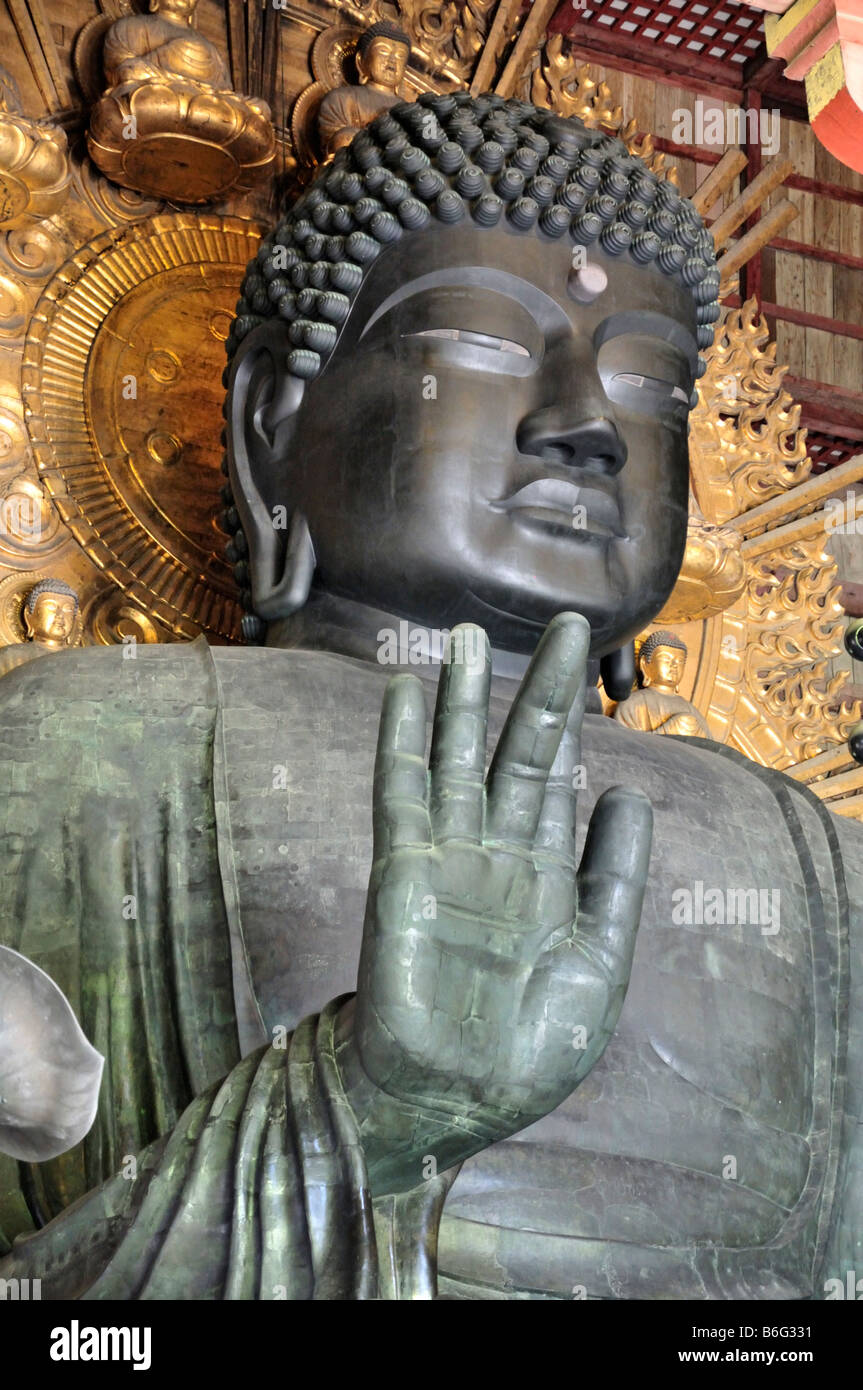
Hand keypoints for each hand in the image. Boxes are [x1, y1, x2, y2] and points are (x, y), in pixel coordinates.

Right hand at [350, 613, 651, 1159]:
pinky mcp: (402, 871)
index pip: (559, 778)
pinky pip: (401, 794)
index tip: (586, 660)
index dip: (572, 720)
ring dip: (461, 700)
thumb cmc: (531, 1044)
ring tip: (465, 638)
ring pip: (455, 759)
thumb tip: (628, 793)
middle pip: (516, 753)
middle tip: (563, 625)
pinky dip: (401, 742)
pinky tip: (405, 694)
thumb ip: (612, 877)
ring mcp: (447, 856)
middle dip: (536, 691)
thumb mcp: (599, 960)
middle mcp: (496, 852)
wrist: (457, 1098)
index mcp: (544, 872)